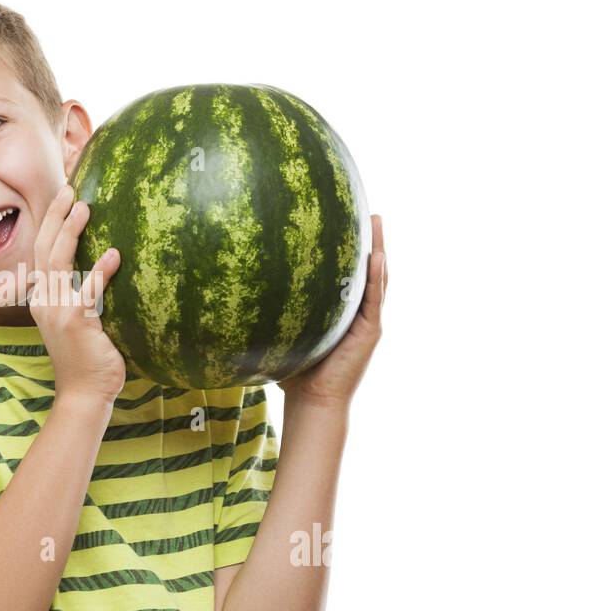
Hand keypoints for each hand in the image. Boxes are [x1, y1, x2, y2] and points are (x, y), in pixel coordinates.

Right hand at [30, 185, 126, 402]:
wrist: (85, 393)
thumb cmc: (89, 356)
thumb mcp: (81, 319)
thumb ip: (86, 292)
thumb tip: (110, 260)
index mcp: (43, 297)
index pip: (43, 251)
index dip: (51, 222)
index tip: (64, 196)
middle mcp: (44, 300)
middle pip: (45, 248)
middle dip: (55, 216)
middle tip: (69, 187)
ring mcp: (56, 311)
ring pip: (58, 262)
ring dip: (70, 232)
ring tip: (84, 207)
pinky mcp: (75, 323)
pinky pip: (87, 292)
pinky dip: (100, 272)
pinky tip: (114, 255)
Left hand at [277, 213, 387, 405]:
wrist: (312, 401)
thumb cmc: (293, 371)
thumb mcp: (282, 331)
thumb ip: (270, 311)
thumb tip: (232, 291)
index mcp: (338, 310)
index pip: (344, 272)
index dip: (345, 246)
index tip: (339, 217)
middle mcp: (355, 312)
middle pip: (365, 268)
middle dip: (367, 239)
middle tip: (366, 208)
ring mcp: (366, 321)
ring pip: (376, 278)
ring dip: (378, 248)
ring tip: (375, 220)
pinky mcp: (370, 331)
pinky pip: (375, 299)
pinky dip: (377, 277)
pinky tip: (378, 256)